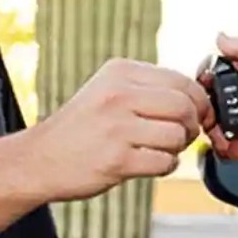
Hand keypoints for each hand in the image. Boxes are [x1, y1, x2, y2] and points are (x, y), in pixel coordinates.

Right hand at [24, 58, 211, 201]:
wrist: (40, 159)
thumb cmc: (81, 127)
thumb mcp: (107, 90)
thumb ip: (146, 88)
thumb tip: (196, 97)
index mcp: (120, 71)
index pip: (180, 80)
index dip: (198, 101)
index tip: (196, 114)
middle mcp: (118, 94)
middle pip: (184, 106)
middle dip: (192, 125)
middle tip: (181, 135)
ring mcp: (117, 127)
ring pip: (177, 135)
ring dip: (177, 148)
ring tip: (159, 149)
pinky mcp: (117, 159)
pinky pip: (164, 162)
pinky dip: (165, 166)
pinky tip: (148, 163)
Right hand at [198, 33, 237, 166]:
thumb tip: (219, 37)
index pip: (219, 75)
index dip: (207, 76)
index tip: (202, 78)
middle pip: (213, 101)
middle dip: (203, 101)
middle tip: (203, 102)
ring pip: (214, 126)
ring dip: (207, 123)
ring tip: (211, 120)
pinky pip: (226, 150)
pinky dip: (217, 146)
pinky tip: (220, 138)